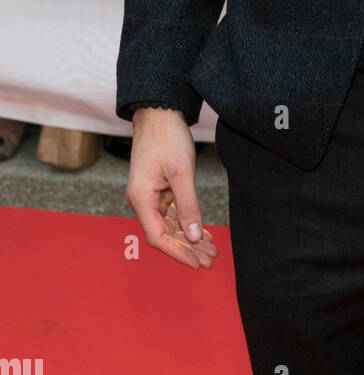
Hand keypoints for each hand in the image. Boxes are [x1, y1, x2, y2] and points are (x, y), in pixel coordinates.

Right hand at [126, 108, 217, 269]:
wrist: (159, 111)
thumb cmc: (167, 136)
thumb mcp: (182, 172)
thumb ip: (188, 205)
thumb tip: (195, 235)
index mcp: (141, 198)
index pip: (158, 237)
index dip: (178, 252)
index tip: (197, 263)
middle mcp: (142, 200)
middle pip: (164, 234)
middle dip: (188, 248)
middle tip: (211, 260)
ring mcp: (150, 195)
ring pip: (170, 224)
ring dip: (190, 237)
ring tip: (212, 250)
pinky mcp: (159, 188)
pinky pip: (172, 212)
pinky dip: (187, 222)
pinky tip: (203, 232)